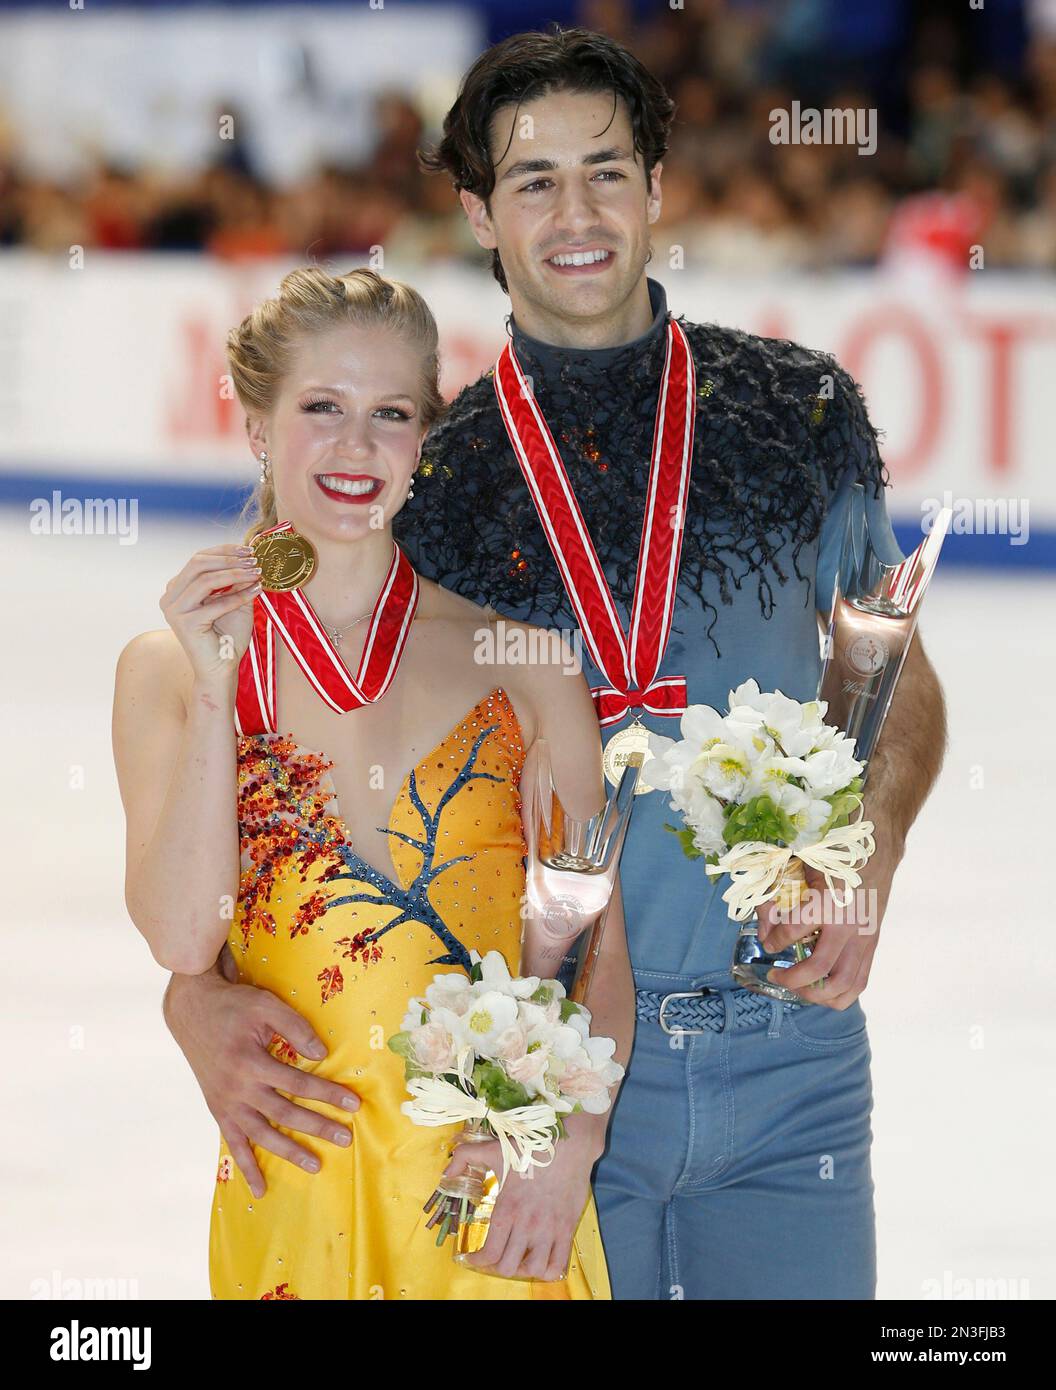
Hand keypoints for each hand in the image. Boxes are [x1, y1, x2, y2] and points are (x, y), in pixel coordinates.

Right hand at [159, 543, 261, 684]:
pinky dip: (238, 596)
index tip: (248, 551)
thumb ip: (236, 581)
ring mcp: (174, 610)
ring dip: (235, 574)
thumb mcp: (234, 601)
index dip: (224, 551)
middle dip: (229, 559)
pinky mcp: (185, 623)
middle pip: (198, 564)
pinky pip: (215, 604)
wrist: (221, 669)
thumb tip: (248, 558)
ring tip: (256, 574)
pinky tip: (255, 592)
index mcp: (178, 589)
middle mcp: (170, 597)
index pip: (198, 559)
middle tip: (254, 561)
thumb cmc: (227, 637)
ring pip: (205, 580)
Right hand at [163, 955, 360, 1197]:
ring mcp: (227, 1104)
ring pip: (262, 1135)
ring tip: (315, 1164)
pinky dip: (247, 1168)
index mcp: (251, 1062)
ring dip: (289, 1152)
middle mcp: (238, 1089)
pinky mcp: (219, 1111)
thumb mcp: (265, 1006)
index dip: (327, 1094)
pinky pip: (234, 1145)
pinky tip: (260, 1189)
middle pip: (285, 1113)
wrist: (192, 1011)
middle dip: (317, 1127)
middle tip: (345, 1139)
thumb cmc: (233, 1006)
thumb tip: (321, 1053)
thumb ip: (295, 1027)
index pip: (298, 1083)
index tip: (353, 1104)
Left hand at [440, 1114, 604, 1280]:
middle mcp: (526, 1225)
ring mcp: (549, 1229)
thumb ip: (465, 1157)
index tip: (472, 1258)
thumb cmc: (529, 1148)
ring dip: (524, 1269)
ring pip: (533, 1269)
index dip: (476, 1262)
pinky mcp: (567, 1229)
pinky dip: (548, 1270)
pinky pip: (558, 1264)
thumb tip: (446, 1174)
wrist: (568, 1144)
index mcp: (506, 1209)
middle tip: (496, 1256)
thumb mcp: (492, 1149)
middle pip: (508, 1267)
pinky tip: (541, 1260)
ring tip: (519, 1258)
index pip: (488, 1253)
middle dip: (498, 1266)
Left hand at [756, 837, 902, 1008]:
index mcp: (826, 899)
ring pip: (842, 984)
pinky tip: (821, 990)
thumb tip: (764, 931)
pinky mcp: (872, 945)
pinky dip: (840, 995)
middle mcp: (847, 923)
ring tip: (798, 988)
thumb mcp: (798, 867)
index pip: (792, 930)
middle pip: (818, 968)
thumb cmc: (832, 856)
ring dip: (816, 994)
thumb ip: (775, 896)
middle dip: (791, 979)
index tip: (767, 942)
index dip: (773, 940)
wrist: (876, 850)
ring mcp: (863, 937)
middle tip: (775, 975)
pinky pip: (860, 982)